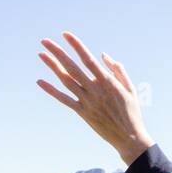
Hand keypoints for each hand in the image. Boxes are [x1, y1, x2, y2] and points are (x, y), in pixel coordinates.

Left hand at [36, 32, 153, 165]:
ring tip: (41, 54)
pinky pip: (64, 100)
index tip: (65, 34)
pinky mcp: (83, 113)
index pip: (88, 60)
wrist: (130, 138)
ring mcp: (88, 102)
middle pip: (72, 68)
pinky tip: (40, 81)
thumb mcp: (130, 88)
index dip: (76, 46)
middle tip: (44, 40)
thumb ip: (118, 70)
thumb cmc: (132, 112)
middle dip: (58, 52)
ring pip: (66, 81)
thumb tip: (102, 55)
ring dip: (52, 66)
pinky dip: (51, 91)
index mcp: (108, 82)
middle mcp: (96, 91)